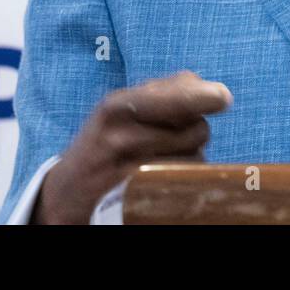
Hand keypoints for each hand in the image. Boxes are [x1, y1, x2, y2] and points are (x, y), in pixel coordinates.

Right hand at [31, 71, 232, 224]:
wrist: (67, 192)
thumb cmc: (105, 140)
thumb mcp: (121, 108)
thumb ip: (164, 92)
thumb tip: (216, 92)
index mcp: (117, 106)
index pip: (174, 94)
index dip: (203, 96)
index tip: (223, 98)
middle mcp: (121, 136)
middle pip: (196, 127)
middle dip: (196, 129)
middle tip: (171, 136)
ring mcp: (130, 170)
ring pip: (196, 156)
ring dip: (192, 155)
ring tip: (162, 157)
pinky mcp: (140, 197)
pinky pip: (185, 181)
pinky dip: (186, 177)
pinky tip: (164, 176)